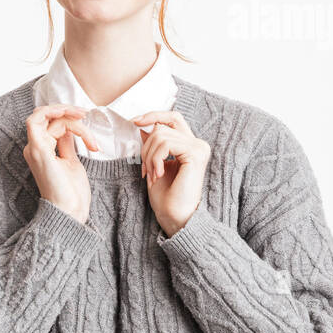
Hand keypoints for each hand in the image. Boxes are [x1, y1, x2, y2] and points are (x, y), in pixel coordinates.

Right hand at [22, 104, 99, 223]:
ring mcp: (34, 149)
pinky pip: (34, 121)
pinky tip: (68, 113)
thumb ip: (66, 143)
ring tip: (83, 118)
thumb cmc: (72, 192)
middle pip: (47, 118)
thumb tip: (68, 129)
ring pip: (45, 116)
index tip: (86, 123)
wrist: (70, 210)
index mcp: (41, 151)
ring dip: (66, 113)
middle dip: (67, 112)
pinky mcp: (38, 151)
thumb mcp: (71, 161)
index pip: (51, 124)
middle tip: (84, 114)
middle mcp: (33, 148)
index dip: (69, 119)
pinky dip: (50, 112)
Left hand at [131, 110, 210, 236]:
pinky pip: (166, 145)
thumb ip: (153, 146)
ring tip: (151, 175)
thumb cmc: (166, 197)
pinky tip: (157, 175)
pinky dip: (155, 159)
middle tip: (145, 170)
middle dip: (146, 147)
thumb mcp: (154, 166)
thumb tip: (144, 128)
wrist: (175, 217)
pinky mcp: (195, 154)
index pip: (172, 118)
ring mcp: (198, 148)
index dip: (154, 115)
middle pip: (162, 127)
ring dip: (149, 157)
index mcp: (189, 145)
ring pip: (160, 136)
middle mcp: (197, 144)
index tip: (134, 121)